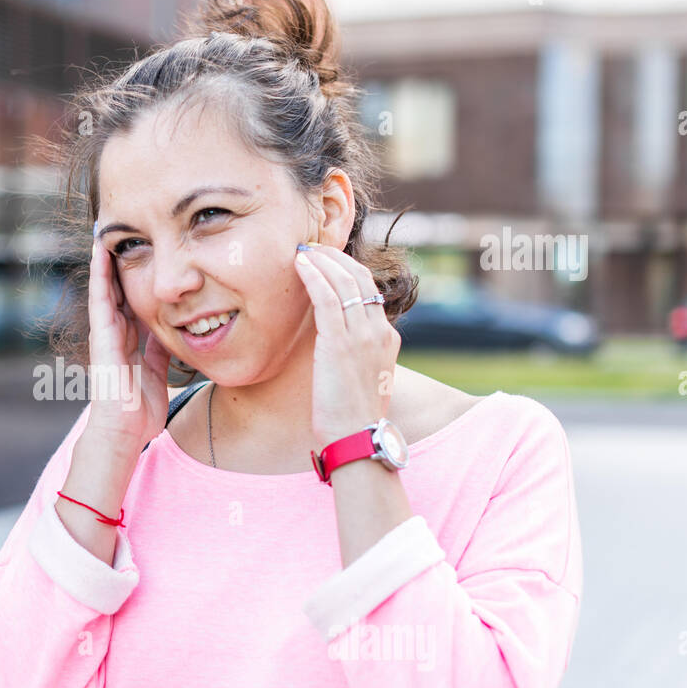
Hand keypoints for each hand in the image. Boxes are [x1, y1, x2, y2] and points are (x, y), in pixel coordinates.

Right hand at [83, 235, 173, 452]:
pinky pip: (99, 299)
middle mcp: (114, 334)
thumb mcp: (158, 373)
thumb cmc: (138, 411)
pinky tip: (99, 253)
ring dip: (104, 260)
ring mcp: (105, 334)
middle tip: (123, 232)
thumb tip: (174, 336)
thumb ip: (160, 353)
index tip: (143, 254)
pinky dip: (98, 276)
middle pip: (117, 289)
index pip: (132, 302)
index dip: (136, 278)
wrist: (123, 432)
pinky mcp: (101, 336)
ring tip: (106, 231)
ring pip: (105, 288)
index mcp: (128, 342)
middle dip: (120, 263)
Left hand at [293, 244, 400, 445]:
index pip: (368, 290)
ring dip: (321, 261)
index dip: (346, 269)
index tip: (325, 260)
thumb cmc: (350, 417)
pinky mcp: (340, 344)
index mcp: (386, 338)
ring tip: (301, 251)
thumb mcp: (360, 379)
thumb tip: (331, 343)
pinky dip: (314, 276)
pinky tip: (300, 266)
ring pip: (344, 282)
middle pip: (359, 278)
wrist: (356, 440)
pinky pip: (328, 298)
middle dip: (334, 257)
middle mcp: (379, 331)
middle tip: (310, 247)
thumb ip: (353, 355)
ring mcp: (363, 336)